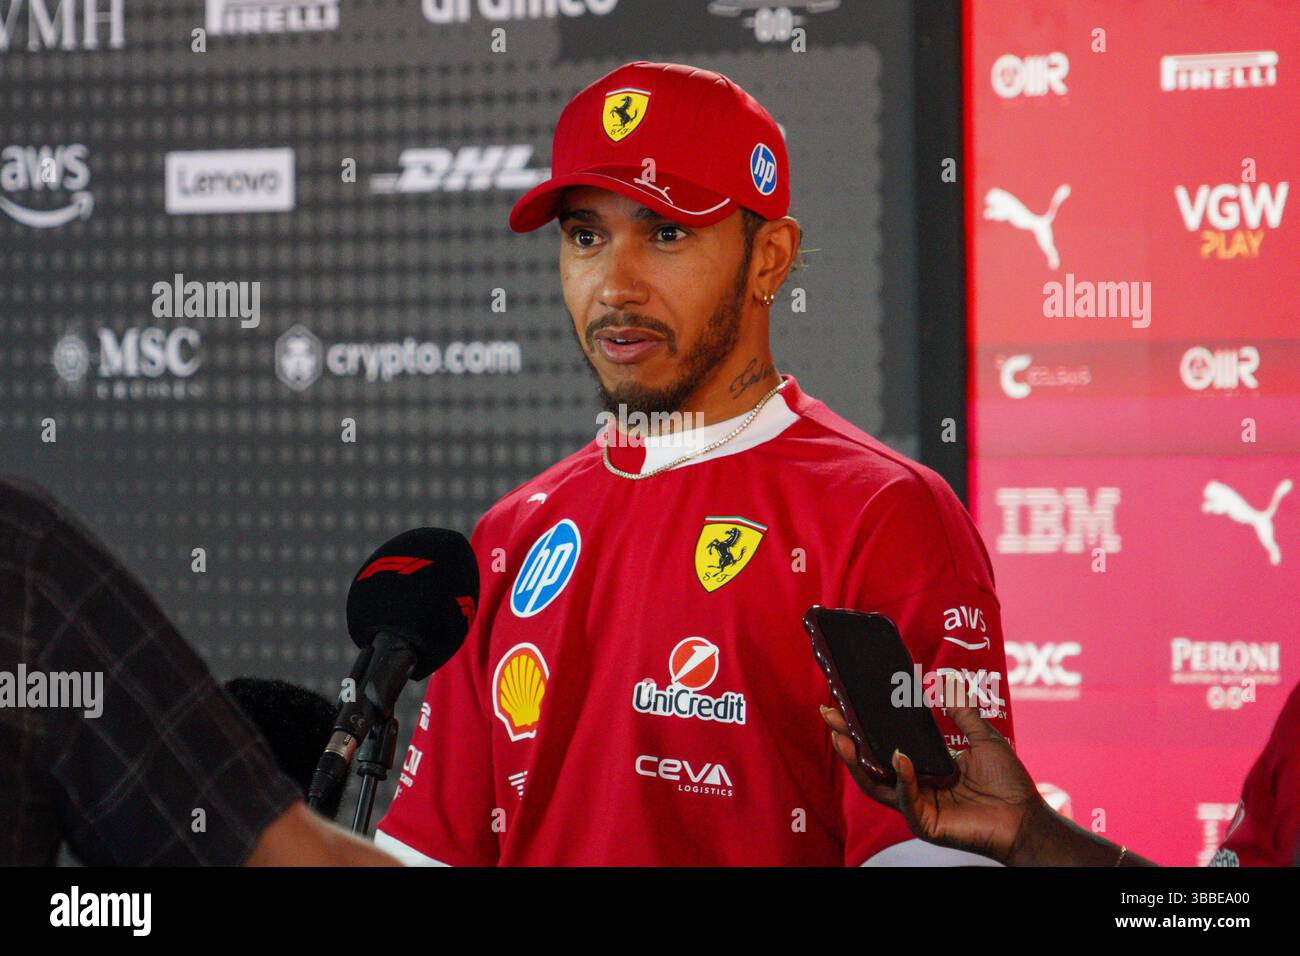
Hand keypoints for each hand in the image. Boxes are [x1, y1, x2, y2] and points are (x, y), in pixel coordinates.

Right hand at [821, 703, 1046, 864]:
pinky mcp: (925, 823)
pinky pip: (905, 800)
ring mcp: (917, 806)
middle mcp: (915, 787)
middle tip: (830, 715)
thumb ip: (963, 713)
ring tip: (843, 736)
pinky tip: (899, 758)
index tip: (844, 705)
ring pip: (876, 784)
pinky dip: (901, 778)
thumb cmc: (1009, 784)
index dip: (863, 729)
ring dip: (857, 760)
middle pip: (870, 765)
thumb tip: (947, 683)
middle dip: (846, 740)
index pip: (884, 748)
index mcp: (924, 769)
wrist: (1027, 818)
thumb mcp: (983, 739)